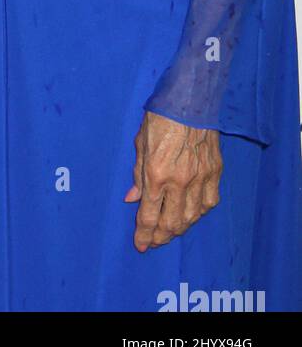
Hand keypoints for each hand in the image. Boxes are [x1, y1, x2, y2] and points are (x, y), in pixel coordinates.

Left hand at [125, 110, 221, 250]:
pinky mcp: (215, 173)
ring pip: (192, 217)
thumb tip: (132, 199)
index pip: (149, 215)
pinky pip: (208, 203)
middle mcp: (180, 181)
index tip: (140, 245)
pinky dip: (199, 214)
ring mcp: (200, 179)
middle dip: (161, 237)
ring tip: (169, 231)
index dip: (144, 234)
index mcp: (156, 174)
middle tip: (153, 242)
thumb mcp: (140, 145)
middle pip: (171, 222)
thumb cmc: (159, 119)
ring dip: (180, 228)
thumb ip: (137, 176)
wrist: (189, 102)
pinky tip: (191, 215)